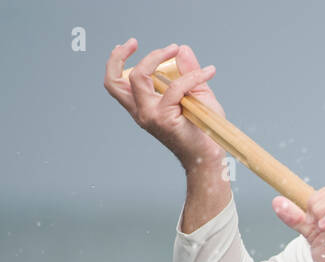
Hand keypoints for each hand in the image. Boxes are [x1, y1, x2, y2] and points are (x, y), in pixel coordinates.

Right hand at [104, 39, 225, 171]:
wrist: (210, 157)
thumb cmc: (202, 129)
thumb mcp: (195, 95)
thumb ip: (188, 72)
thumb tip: (182, 49)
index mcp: (142, 108)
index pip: (116, 85)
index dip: (115, 62)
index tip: (129, 45)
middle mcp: (141, 112)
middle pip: (115, 81)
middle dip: (119, 57)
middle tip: (133, 42)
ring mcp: (151, 116)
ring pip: (139, 77)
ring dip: (156, 57)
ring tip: (175, 49)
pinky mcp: (165, 118)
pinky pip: (176, 88)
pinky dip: (193, 76)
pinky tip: (209, 72)